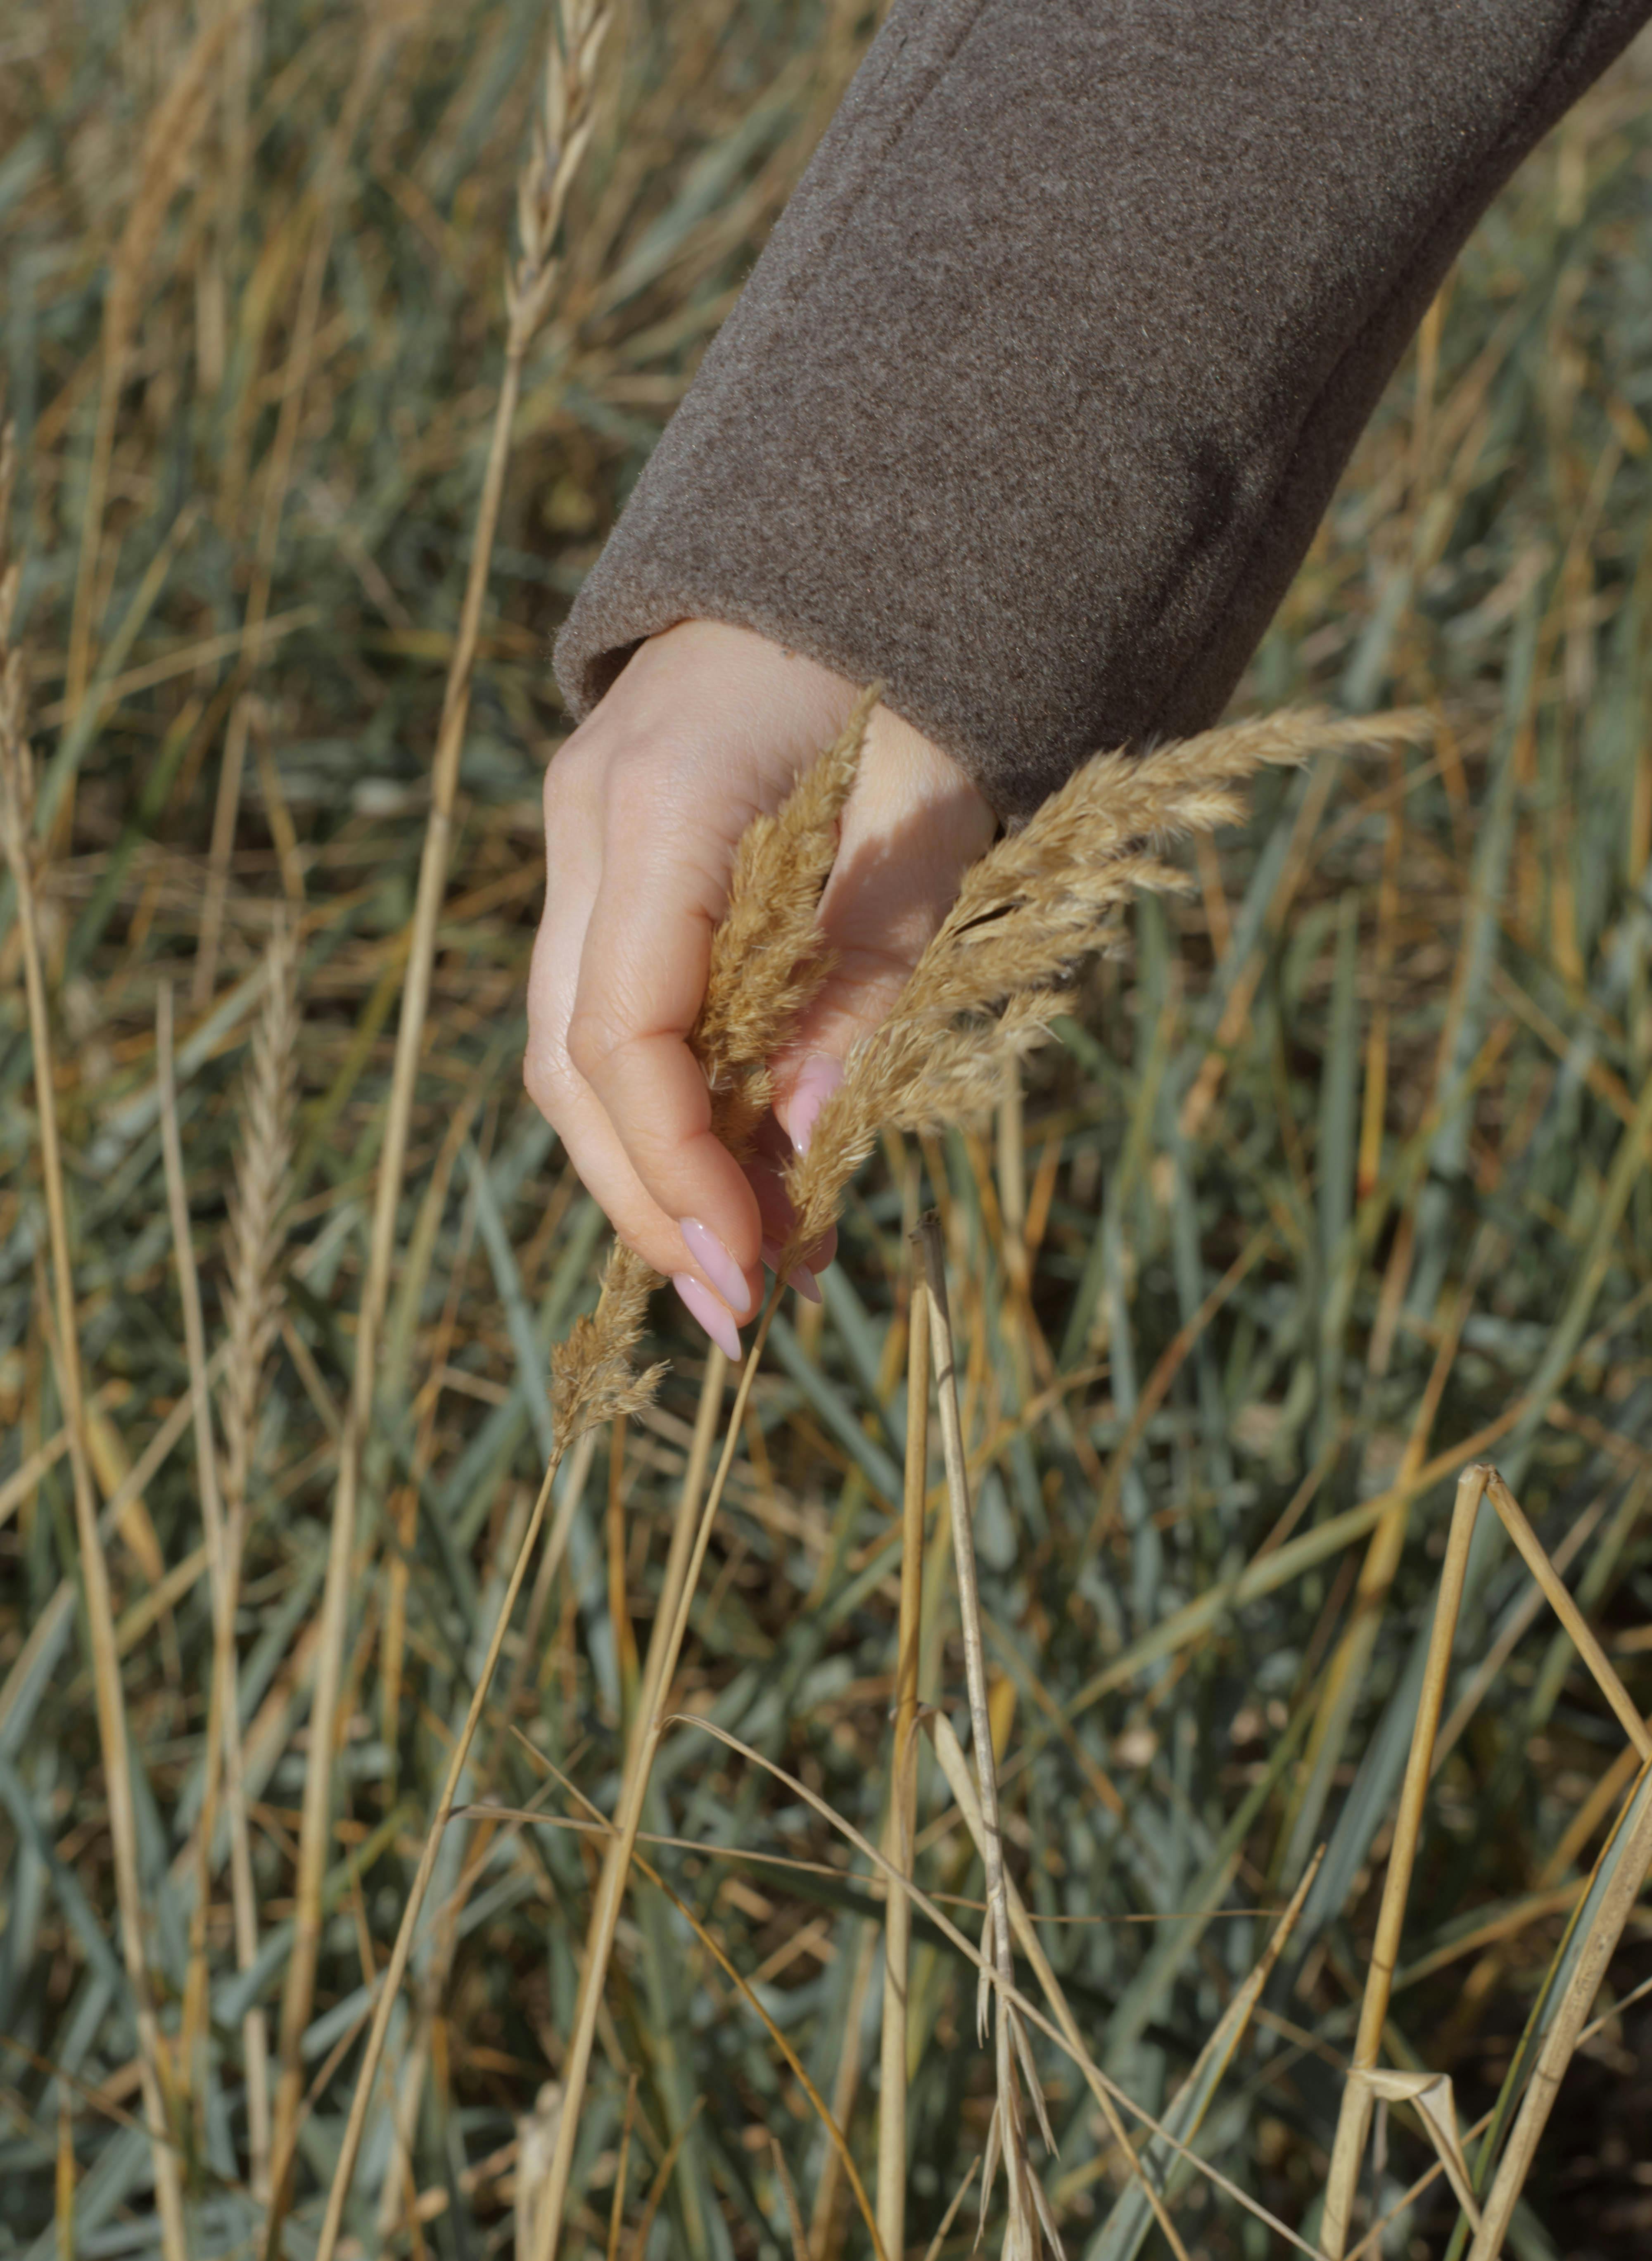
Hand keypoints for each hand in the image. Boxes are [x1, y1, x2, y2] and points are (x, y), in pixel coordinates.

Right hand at [525, 620, 994, 1355]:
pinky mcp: (610, 865)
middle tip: (741, 1310)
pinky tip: (738, 1169)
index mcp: (662, 803)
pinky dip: (665, 1104)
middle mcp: (591, 827)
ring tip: (754, 1261)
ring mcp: (584, 842)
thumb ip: (870, 977)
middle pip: (572, 1060)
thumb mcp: (931, 823)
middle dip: (647, 1198)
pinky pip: (610, 1010)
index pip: (622, 1030)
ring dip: (651, 1166)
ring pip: (574, 1047)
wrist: (863, 550)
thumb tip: (805, 1145)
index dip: (674, 1165)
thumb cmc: (919, 673)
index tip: (750, 1263)